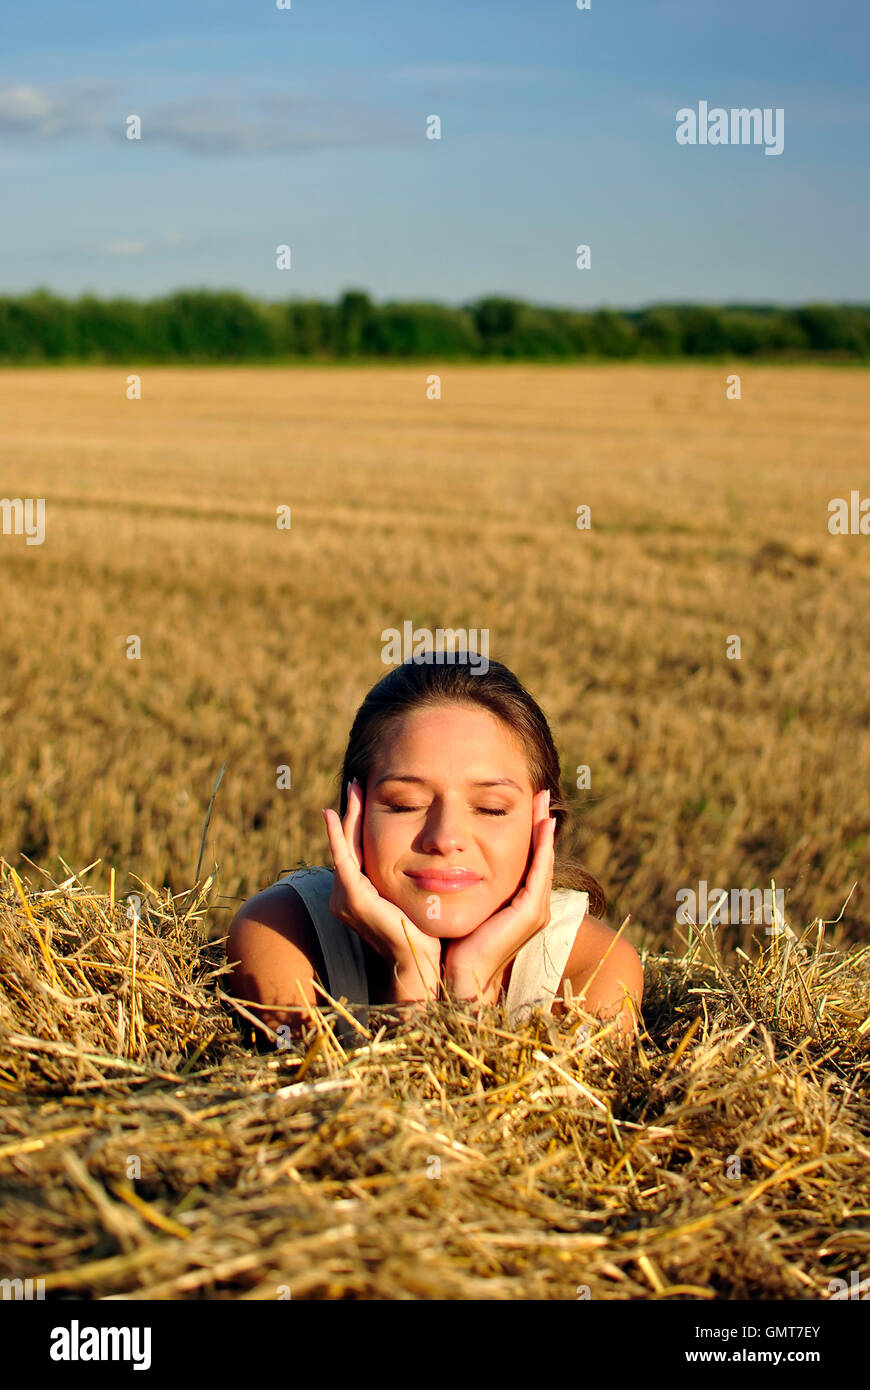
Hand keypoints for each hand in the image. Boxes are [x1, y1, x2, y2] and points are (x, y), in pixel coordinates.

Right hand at [322, 780, 441, 997]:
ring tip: (353, 788)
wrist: (420, 967)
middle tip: (355, 782)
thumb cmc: (425, 937)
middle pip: (348, 844)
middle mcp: (346, 897)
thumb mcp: (414, 899)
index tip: (365, 794)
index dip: (359, 823)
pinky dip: (337, 836)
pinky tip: (334, 814)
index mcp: (360, 896)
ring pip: (346, 846)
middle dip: (351, 812)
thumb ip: (411, 879)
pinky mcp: (354, 899)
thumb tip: (431, 857)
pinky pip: (343, 859)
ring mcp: (346, 898)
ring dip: (348, 816)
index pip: (357, 851)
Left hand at [442, 789, 555, 1005]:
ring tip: (543, 798)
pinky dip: (543, 845)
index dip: (527, 830)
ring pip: (544, 859)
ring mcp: (535, 910)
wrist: (457, 978)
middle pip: (540, 854)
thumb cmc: (451, 946)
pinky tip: (543, 821)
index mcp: (516, 904)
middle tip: (539, 792)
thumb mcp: (458, 903)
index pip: (526, 859)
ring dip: (544, 827)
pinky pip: (541, 870)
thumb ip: (458, 881)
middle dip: (540, 822)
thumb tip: (444, 856)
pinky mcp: (531, 913)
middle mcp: (531, 906)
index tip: (524, 800)